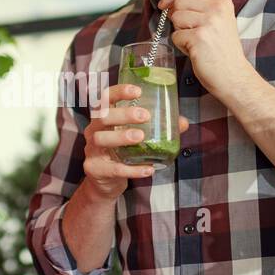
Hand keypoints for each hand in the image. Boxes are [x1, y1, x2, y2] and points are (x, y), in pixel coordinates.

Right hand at [81, 82, 190, 201]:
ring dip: (121, 137)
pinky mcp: (95, 169)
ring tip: (141, 137)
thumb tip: (182, 122)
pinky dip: (131, 169)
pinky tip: (148, 169)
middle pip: (102, 117)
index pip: (105, 98)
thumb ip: (157, 129)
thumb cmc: (120, 153)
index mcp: (103, 118)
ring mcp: (92, 150)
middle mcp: (93, 131)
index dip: (119, 92)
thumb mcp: (134, 138)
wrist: (104, 182)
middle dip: (123, 114)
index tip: (137, 91)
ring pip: (101, 139)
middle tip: (145, 116)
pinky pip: (113, 169)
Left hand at [158, 0, 248, 95]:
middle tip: (186, 31)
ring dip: (179, 32)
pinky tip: (195, 51)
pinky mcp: (199, 38)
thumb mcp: (219, 21)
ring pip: (176, 18)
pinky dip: (181, 46)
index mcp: (222, 2)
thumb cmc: (222, 50)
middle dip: (176, 16)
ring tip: (194, 42)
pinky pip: (176, 36)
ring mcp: (208, 23)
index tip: (165, 4)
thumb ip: (201, 7)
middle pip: (179, 1)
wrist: (233, 76)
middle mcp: (217, 9)